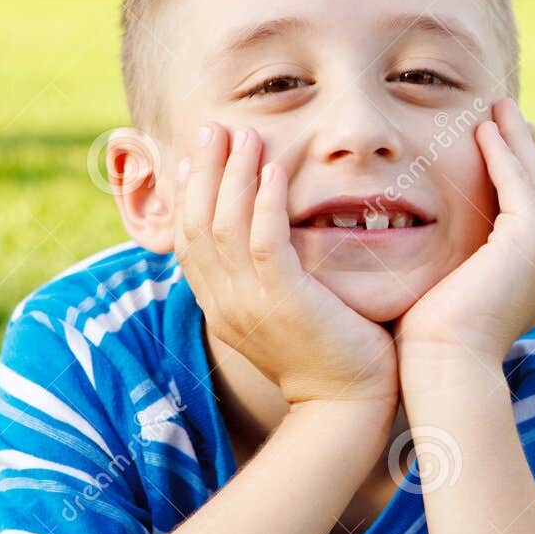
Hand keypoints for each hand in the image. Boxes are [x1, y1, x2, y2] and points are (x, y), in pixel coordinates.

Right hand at [174, 123, 397, 408]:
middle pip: (196, 223)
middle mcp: (225, 303)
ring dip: (231, 174)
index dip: (187, 194)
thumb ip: (270, 278)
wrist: (347, 406)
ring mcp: (250, 304)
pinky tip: (273, 171)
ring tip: (243, 134)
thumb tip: (271, 245)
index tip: (189, 156)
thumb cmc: (330, 356)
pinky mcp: (284, 303)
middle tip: (213, 127)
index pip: (188, 240)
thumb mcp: (285, 313)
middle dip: (203, 171)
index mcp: (221, 305)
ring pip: (223, 225)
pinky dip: (263, 202)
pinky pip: (264, 243)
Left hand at [394, 99, 534, 365]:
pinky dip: (504, 154)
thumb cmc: (431, 343)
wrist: (445, 367)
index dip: (514, 174)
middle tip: (505, 113)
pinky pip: (519, 184)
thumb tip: (428, 249)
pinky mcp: (530, 242)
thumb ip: (452, 264)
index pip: (527, 214)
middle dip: (521, 149)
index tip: (496, 143)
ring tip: (498, 109)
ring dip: (514, 141)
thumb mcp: (446, 291)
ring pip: (532, 182)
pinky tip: (485, 129)